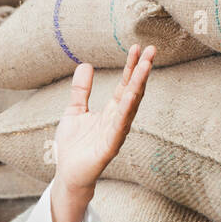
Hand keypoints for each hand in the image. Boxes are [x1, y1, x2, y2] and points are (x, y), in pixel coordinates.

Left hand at [53, 45, 155, 192]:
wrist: (68, 174)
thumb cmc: (73, 146)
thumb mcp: (74, 111)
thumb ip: (81, 90)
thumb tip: (86, 65)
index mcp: (111, 112)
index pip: (124, 85)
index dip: (130, 66)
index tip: (137, 47)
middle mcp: (118, 121)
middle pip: (133, 91)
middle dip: (142, 71)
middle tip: (152, 50)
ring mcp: (116, 134)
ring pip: (131, 107)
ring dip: (138, 85)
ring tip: (145, 66)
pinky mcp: (109, 148)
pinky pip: (120, 127)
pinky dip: (126, 111)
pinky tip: (131, 96)